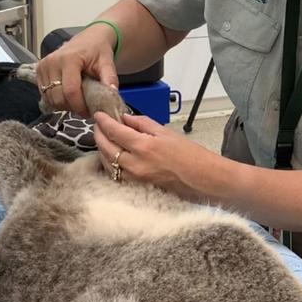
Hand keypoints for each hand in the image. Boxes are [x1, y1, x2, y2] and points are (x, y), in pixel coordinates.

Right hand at [38, 25, 119, 116]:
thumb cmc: (98, 50)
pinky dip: (56, 100)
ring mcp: (43, 66)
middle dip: (72, 107)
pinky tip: (67, 95)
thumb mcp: (107, 62)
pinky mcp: (39, 70)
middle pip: (58, 97)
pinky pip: (45, 94)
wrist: (89, 39)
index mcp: (69, 59)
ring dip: (63, 105)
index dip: (79, 106)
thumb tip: (112, 93)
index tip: (90, 112)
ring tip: (77, 100)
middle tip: (85, 107)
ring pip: (50, 98)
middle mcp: (52, 62)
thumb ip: (110, 78)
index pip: (70, 91)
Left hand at [93, 113, 223, 201]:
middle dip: (99, 134)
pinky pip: (115, 173)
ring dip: (102, 148)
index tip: (98, 115)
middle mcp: (135, 163)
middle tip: (99, 125)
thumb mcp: (167, 132)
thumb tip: (125, 118)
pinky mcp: (136, 186)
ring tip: (104, 137)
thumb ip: (143, 123)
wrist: (203, 179)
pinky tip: (112, 155)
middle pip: (106, 147)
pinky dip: (110, 163)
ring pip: (107, 162)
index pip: (114, 131)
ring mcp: (134, 177)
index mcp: (143, 146)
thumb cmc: (190, 155)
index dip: (103, 122)